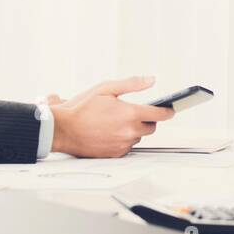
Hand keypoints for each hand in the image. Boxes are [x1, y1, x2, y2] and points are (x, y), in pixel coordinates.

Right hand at [50, 76, 175, 156]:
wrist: (63, 130)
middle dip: (147, 119)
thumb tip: (152, 80)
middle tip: (135, 112)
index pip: (160, 114)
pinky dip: (124, 139)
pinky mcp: (115, 154)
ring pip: (138, 137)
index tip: (171, 109)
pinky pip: (127, 146)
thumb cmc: (82, 108)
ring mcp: (122, 144)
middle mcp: (129, 131)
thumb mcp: (106, 88)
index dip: (167, 111)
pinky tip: (111, 132)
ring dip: (134, 129)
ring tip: (116, 121)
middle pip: (151, 127)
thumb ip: (132, 84)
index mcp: (130, 114)